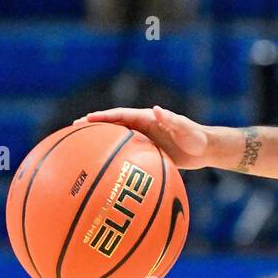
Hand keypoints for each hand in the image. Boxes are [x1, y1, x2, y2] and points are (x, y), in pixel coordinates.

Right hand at [76, 106, 211, 169]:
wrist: (205, 150)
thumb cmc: (196, 138)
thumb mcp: (185, 128)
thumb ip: (171, 119)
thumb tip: (157, 109)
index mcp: (147, 119)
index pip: (120, 115)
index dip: (103, 117)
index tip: (85, 120)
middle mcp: (142, 127)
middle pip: (113, 125)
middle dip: (94, 126)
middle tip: (72, 130)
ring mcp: (143, 140)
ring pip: (116, 139)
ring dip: (100, 141)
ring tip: (80, 147)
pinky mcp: (146, 152)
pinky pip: (125, 153)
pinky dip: (113, 157)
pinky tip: (102, 168)